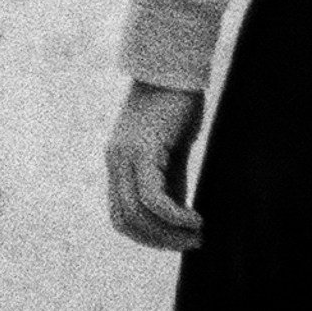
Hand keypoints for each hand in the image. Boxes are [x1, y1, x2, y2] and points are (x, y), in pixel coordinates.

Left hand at [104, 81, 205, 250]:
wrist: (175, 66)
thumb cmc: (177, 105)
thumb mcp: (172, 153)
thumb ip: (170, 183)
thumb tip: (179, 218)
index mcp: (118, 163)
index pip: (121, 216)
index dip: (147, 237)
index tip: (177, 241)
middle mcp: (115, 161)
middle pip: (125, 220)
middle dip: (159, 241)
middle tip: (190, 244)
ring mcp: (124, 156)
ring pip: (136, 213)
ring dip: (168, 233)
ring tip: (196, 235)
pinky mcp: (141, 150)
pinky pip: (152, 198)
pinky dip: (173, 216)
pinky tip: (195, 219)